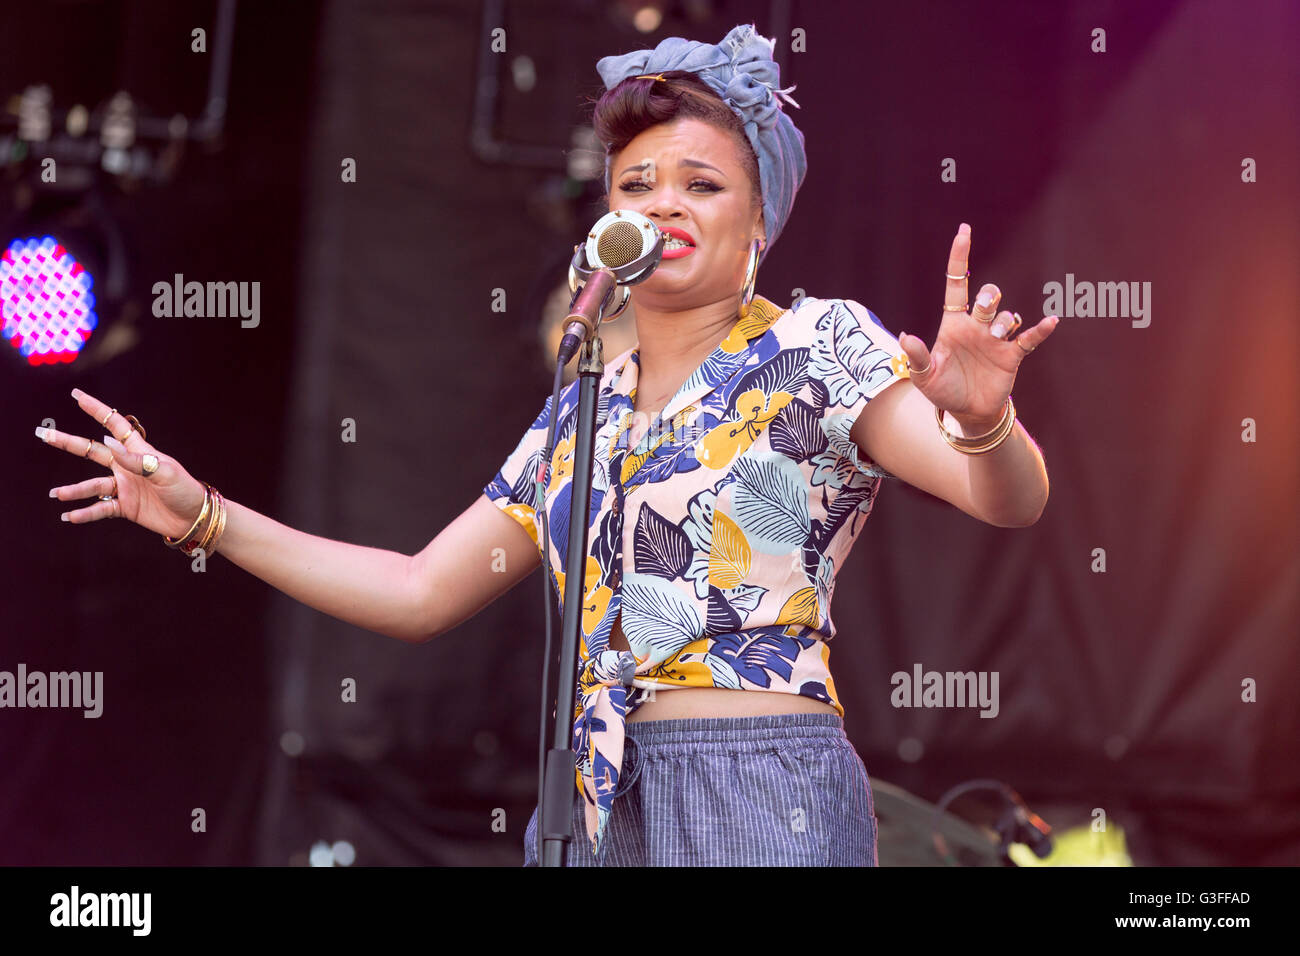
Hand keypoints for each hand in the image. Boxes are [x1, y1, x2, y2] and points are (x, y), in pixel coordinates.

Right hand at [37, 388, 206, 539]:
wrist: (196, 517)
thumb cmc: (185, 489)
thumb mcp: (165, 472)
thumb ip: (136, 460)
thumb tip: (108, 442)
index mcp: (139, 451)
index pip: (114, 424)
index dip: (96, 409)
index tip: (76, 395)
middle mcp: (127, 466)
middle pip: (92, 450)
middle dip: (68, 442)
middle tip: (43, 435)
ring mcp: (125, 486)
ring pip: (93, 485)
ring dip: (74, 490)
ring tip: (56, 494)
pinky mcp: (125, 507)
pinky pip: (101, 508)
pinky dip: (85, 513)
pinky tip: (69, 517)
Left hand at [897, 223, 1059, 428]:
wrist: (966, 413)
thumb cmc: (942, 390)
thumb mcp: (923, 376)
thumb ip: (917, 356)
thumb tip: (905, 337)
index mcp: (953, 324)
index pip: (957, 284)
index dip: (959, 258)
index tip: (964, 231)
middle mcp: (976, 327)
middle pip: (987, 296)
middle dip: (989, 296)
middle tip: (985, 310)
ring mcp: (996, 340)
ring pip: (1007, 315)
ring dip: (1004, 321)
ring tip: (998, 336)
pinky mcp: (1012, 356)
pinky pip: (1030, 338)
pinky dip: (1040, 330)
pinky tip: (1051, 322)